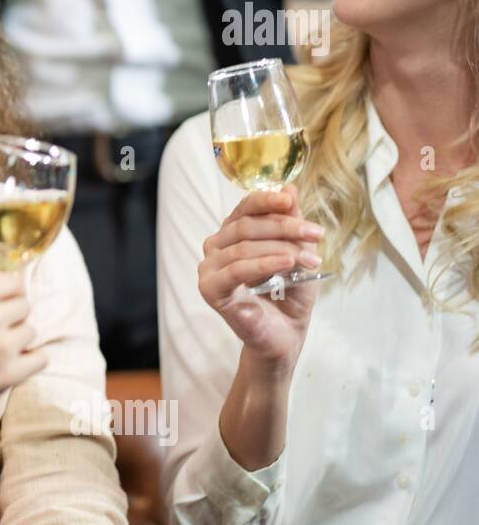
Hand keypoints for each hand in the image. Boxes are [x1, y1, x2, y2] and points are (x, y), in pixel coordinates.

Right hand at [0, 273, 48, 450]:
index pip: (13, 282)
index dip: (11, 294)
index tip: (6, 303)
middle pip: (24, 306)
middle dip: (13, 317)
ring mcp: (1, 345)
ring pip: (31, 331)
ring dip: (18, 340)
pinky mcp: (9, 373)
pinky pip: (40, 358)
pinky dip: (31, 361)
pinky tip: (15, 364)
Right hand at [198, 184, 322, 371]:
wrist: (285, 336)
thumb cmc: (289, 296)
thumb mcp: (297, 252)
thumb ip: (290, 223)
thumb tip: (289, 188)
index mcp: (232, 234)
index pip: (244, 208)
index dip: (266, 200)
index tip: (291, 199)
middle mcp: (215, 247)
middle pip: (245, 225)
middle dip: (284, 226)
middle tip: (316, 234)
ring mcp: (209, 269)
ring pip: (243, 246)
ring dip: (282, 248)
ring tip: (311, 258)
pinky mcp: (210, 290)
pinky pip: (236, 270)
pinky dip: (264, 263)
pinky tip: (287, 263)